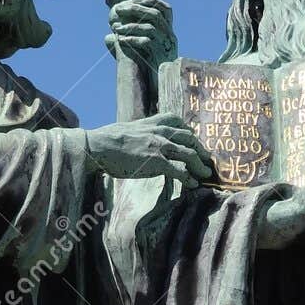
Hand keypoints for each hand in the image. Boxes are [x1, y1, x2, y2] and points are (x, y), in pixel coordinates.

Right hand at [87, 113, 213, 189]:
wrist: (98, 146)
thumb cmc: (106, 141)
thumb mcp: (127, 129)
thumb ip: (139, 132)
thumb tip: (137, 140)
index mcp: (151, 123)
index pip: (176, 121)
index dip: (187, 130)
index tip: (193, 138)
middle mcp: (159, 132)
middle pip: (189, 138)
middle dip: (200, 149)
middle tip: (206, 159)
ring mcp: (160, 146)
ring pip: (189, 154)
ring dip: (200, 165)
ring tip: (205, 173)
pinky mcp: (157, 162)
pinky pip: (180, 171)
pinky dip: (189, 178)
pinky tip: (193, 184)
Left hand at [105, 0, 177, 74]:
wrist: (163, 87)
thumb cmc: (152, 68)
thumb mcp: (146, 50)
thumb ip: (134, 38)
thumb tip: (111, 33)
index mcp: (170, 31)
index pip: (166, 8)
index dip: (149, 1)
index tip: (132, 0)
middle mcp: (170, 36)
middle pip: (155, 14)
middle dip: (135, 10)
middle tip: (118, 10)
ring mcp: (166, 46)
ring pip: (150, 27)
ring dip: (130, 25)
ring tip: (115, 28)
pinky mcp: (161, 56)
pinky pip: (146, 42)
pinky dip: (132, 39)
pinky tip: (121, 40)